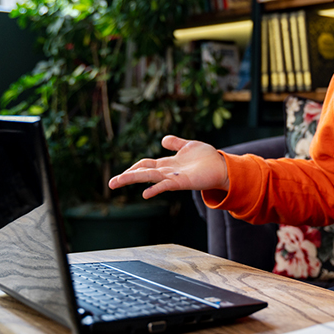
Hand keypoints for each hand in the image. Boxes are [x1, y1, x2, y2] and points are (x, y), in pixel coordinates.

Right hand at [108, 136, 228, 198]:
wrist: (222, 166)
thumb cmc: (207, 158)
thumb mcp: (188, 145)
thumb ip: (175, 143)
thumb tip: (163, 140)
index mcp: (167, 163)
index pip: (145, 165)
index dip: (133, 168)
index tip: (121, 175)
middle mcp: (168, 171)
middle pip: (143, 172)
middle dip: (127, 177)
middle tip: (111, 183)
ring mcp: (173, 177)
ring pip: (149, 177)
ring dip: (133, 180)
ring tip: (117, 183)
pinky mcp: (182, 182)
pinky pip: (166, 185)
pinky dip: (155, 188)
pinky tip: (145, 193)